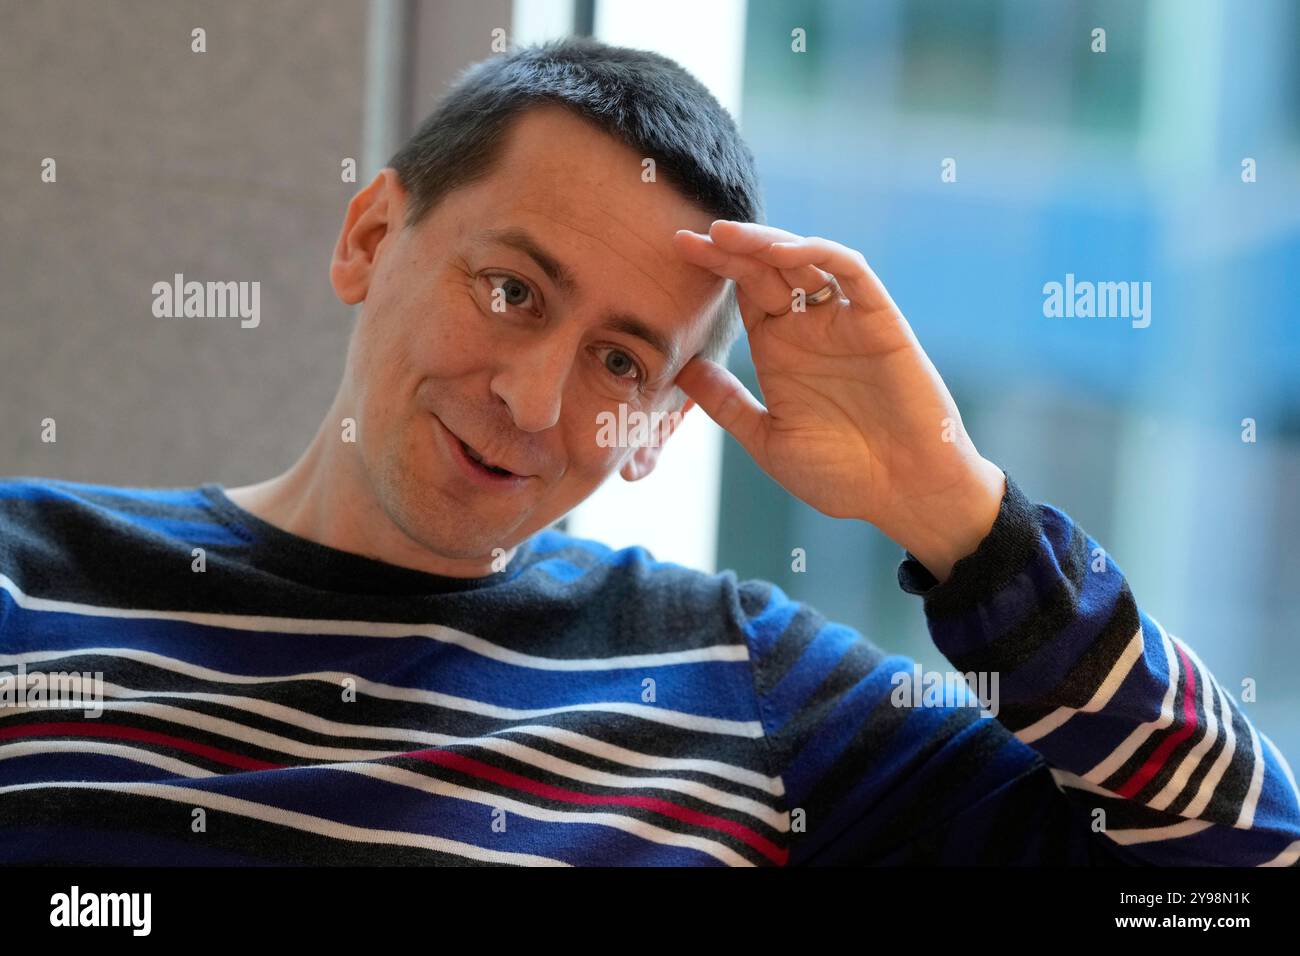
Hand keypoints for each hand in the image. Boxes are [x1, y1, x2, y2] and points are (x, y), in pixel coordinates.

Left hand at [672, 220, 1005, 583]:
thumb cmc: (841, 475)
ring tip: (724, 236)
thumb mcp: (768, 439)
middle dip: (728, 251)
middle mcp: (810, 328)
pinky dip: (818, 253)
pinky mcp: (879, 320)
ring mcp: (844, 321)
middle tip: (689, 239)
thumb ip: (726, 404)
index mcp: (780, 351)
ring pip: (803, 261)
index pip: (743, 293)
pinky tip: (782, 253)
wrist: (904, 494)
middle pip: (766, 271)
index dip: (713, 270)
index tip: (676, 254)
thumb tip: (681, 370)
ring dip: (765, 243)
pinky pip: (850, 272)